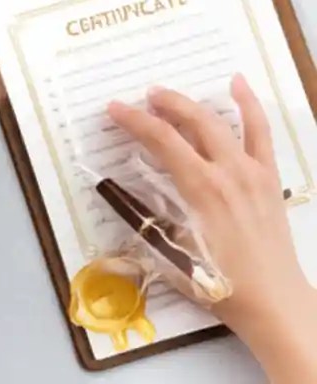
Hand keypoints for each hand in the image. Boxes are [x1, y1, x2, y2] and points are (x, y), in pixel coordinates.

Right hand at [108, 75, 316, 381]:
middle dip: (163, 104)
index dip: (135, 121)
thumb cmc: (218, 283)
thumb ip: (146, 216)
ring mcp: (253, 172)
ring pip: (225, 121)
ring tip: (173, 92)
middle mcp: (229, 172)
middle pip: (193, 122)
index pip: (162, 140)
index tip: (115, 109)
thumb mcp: (171, 250)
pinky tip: (239, 86)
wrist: (271, 301)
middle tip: (141, 98)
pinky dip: (250, 106)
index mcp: (202, 188)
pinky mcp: (269, 178)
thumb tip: (120, 192)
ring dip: (196, 103)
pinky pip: (261, 132)